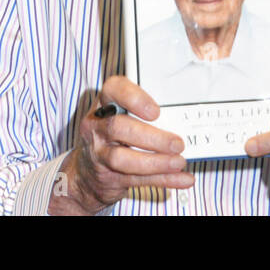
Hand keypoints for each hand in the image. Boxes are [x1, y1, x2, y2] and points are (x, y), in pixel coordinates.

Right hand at [49, 76, 191, 214]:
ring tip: (179, 162)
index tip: (155, 111)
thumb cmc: (114, 135)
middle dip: (152, 137)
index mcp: (104, 104)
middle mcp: (96, 127)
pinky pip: (136, 179)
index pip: (113, 90)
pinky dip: (162, 179)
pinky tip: (181, 178)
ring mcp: (99, 154)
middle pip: (119, 128)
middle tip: (177, 143)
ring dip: (156, 162)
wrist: (86, 173)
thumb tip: (183, 118)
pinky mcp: (108, 177)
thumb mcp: (122, 115)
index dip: (134, 98)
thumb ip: (145, 113)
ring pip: (123, 159)